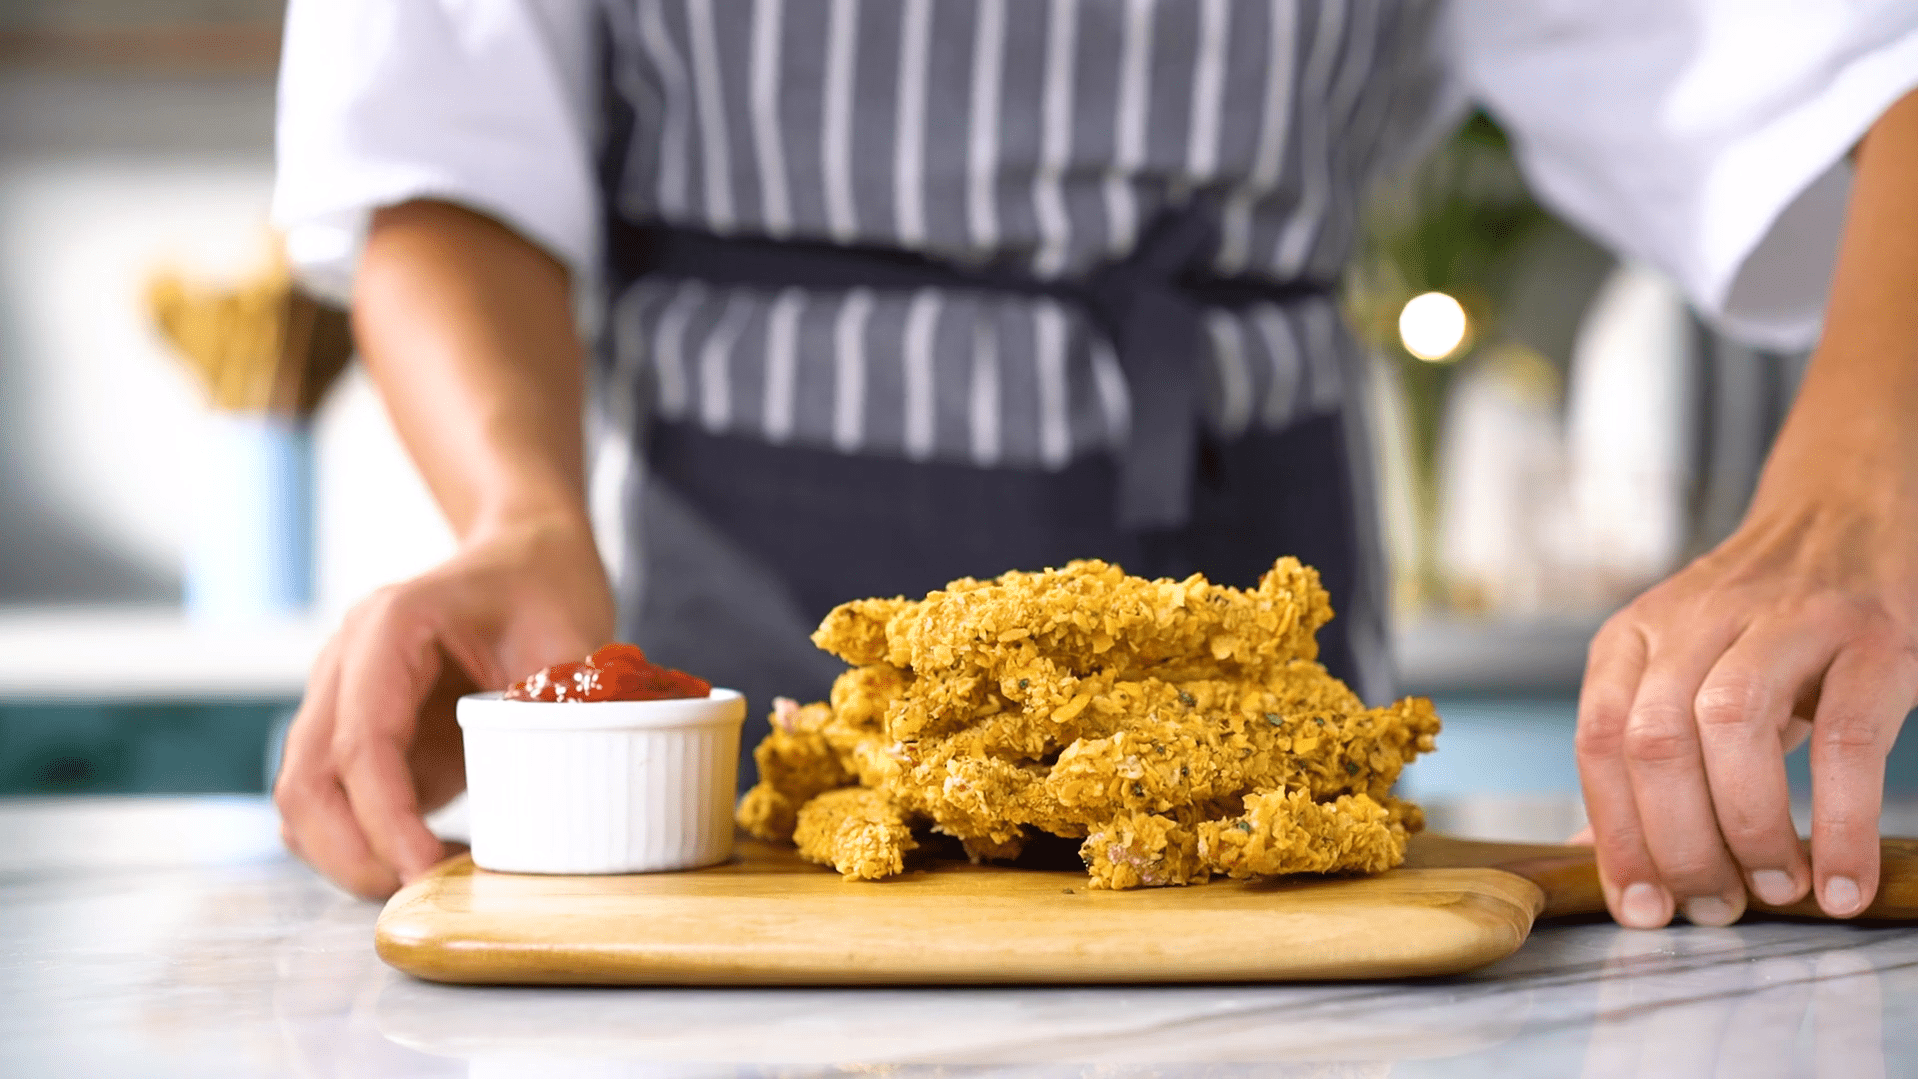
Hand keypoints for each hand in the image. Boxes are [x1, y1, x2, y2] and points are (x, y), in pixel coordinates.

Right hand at [274, 516, 612, 897]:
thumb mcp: (570, 641)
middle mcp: (345, 661)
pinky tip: (424, 858)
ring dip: (348, 855)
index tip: (430, 872)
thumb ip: (558, 714)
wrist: (525, 554)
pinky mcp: (355, 731)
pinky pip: (327, 801)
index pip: (363, 743)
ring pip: (302, 798)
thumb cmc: (546, 587)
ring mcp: (340, 697)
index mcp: (389, 627)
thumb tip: (555, 806)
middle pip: (307, 780)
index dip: (388, 819)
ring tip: (428, 883)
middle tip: (424, 894)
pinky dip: (356, 842)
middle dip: (355, 852)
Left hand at [1575, 468, 1917, 926]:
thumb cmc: (1757, 624)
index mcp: (1633, 639)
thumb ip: (1639, 759)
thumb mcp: (1680, 675)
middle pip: (1655, 742)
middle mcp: (1695, 622)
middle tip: (1717, 907)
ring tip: (1776, 890)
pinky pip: (1846, 739)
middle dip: (1681, 845)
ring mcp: (1784, 620)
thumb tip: (1595, 859)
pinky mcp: (1870, 634)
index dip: (1616, 837)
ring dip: (1750, 829)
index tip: (1642, 909)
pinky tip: (1839, 877)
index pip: (1598, 742)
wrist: (1845, 513)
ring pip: (1732, 729)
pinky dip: (1840, 821)